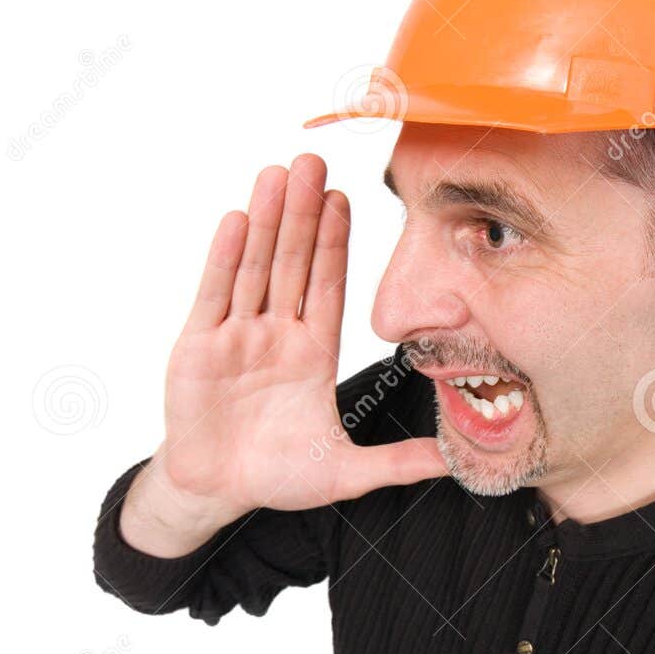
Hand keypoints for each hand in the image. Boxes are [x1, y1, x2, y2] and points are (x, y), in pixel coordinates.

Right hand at [138, 154, 447, 536]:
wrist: (216, 493)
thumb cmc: (276, 478)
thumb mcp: (346, 471)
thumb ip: (399, 462)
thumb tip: (455, 461)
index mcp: (312, 355)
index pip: (327, 286)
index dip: (335, 243)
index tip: (346, 197)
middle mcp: (276, 335)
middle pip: (291, 263)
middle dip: (303, 213)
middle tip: (314, 160)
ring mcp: (236, 336)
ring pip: (254, 267)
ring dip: (266, 220)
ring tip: (278, 173)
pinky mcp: (199, 347)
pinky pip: (215, 295)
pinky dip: (224, 258)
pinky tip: (237, 219)